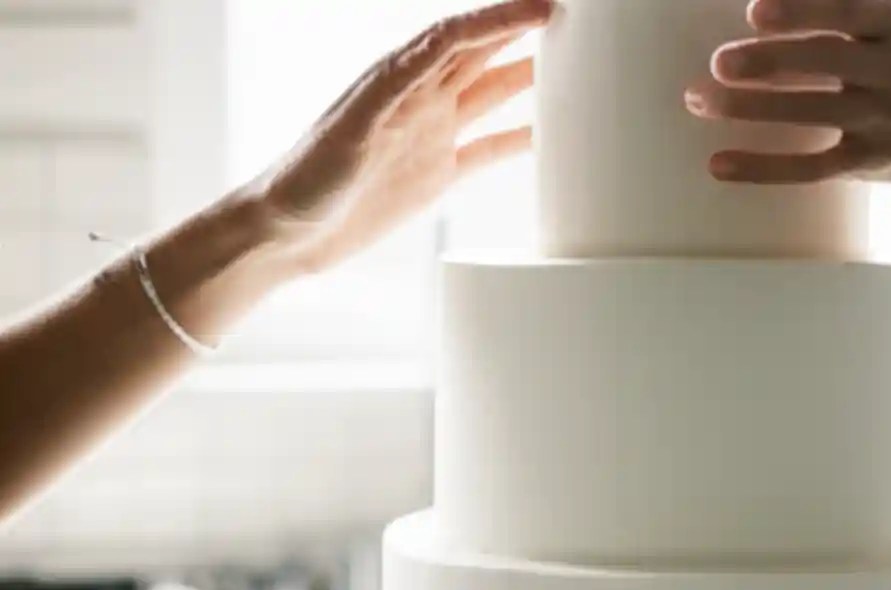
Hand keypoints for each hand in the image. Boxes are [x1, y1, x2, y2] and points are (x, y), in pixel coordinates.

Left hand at [246, 0, 551, 273]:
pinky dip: (519, 140)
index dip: (503, 18)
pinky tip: (548, 136)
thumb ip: (388, 93)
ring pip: (489, 94)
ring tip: (571, 65)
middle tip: (571, 18)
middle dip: (521, 29)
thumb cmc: (305, 179)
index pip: (459, 36)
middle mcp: (419, 100)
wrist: (286, 234)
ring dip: (526, 77)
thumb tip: (431, 51)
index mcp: (397, 80)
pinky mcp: (435, 174)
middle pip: (480, 52)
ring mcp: (430, 135)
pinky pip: (487, 149)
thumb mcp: (347, 130)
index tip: (546, 9)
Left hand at [685, 0, 890, 183]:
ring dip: (753, 108)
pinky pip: (812, 169)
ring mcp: (880, 120)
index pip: (851, 12)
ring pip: (813, 115)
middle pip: (829, 62)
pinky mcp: (866, 162)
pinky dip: (764, 169)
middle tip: (721, 60)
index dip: (804, 10)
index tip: (754, 10)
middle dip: (773, 60)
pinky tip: (718, 164)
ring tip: (700, 98)